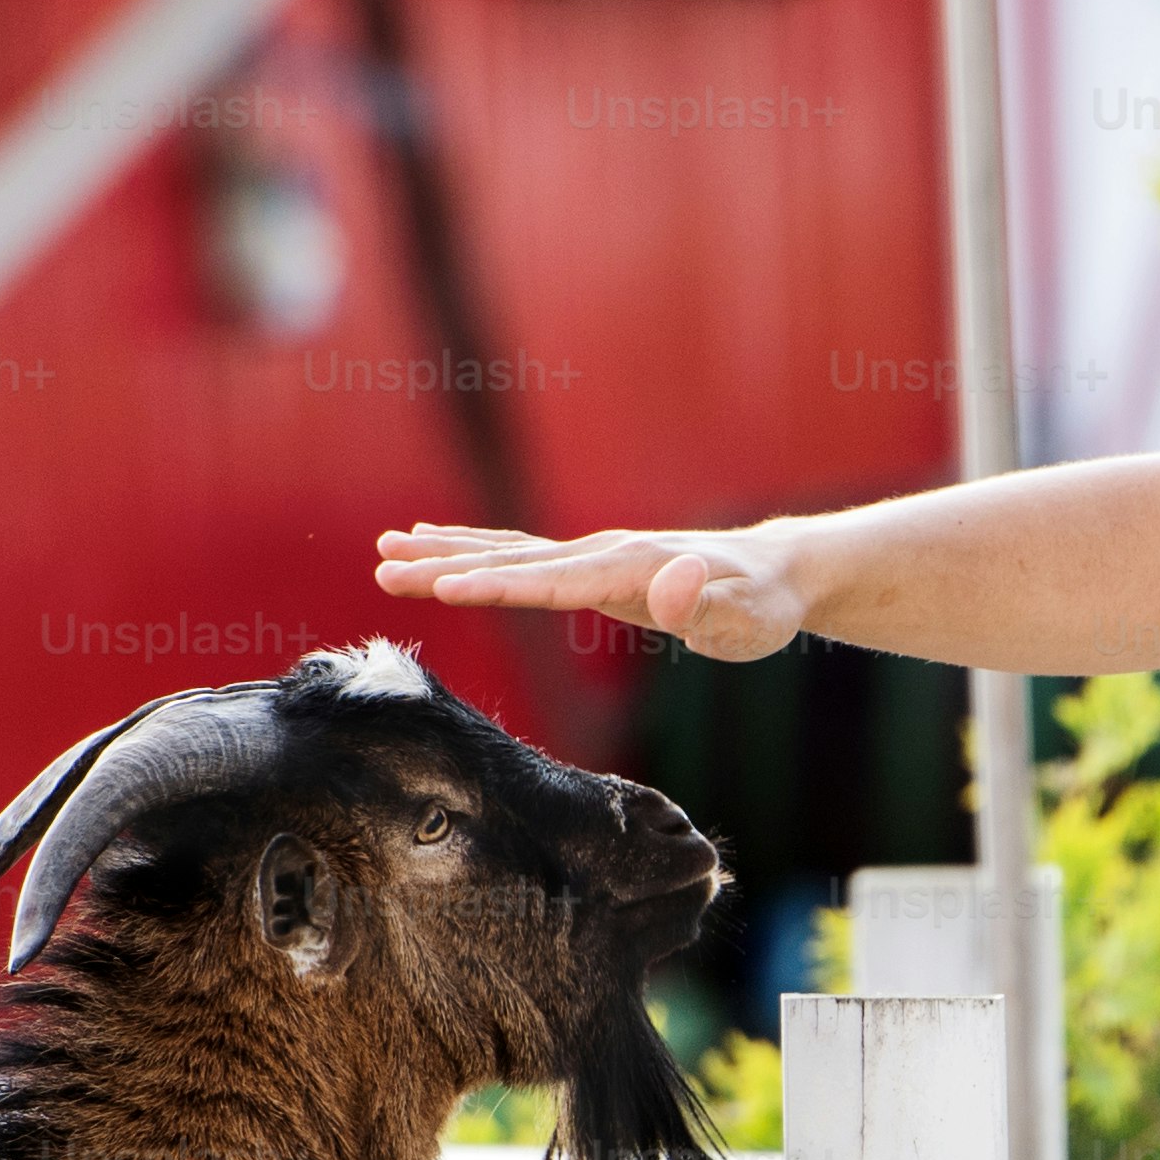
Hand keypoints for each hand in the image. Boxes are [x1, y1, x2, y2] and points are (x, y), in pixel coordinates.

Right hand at [372, 521, 804, 660]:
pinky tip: (440, 544)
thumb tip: (675, 582)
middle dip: (444, 564)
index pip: (549, 581)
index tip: (439, 587)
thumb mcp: (746, 615)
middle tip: (381, 565)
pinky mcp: (592, 563)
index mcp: (627, 568)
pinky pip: (522, 554)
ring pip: (506, 551)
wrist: (778, 572)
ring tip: (386, 549)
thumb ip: (706, 601)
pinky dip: (477, 548)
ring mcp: (594, 553)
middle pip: (510, 560)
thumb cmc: (762, 604)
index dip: (494, 586)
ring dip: (446, 551)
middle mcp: (601, 551)